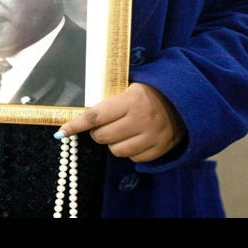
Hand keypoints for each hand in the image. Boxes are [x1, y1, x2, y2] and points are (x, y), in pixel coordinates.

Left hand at [58, 82, 183, 162]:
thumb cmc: (151, 93)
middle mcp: (141, 119)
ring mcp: (152, 136)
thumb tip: (83, 120)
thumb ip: (110, 104)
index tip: (62, 133)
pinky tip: (137, 139)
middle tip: (106, 126)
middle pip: (103, 137)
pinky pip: (133, 158)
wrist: (185, 100)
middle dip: (99, 133)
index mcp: (131, 100)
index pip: (95, 116)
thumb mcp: (131, 89)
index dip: (76, 125)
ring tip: (123, 132)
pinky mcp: (160, 148)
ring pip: (116, 150)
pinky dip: (130, 151)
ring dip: (114, 143)